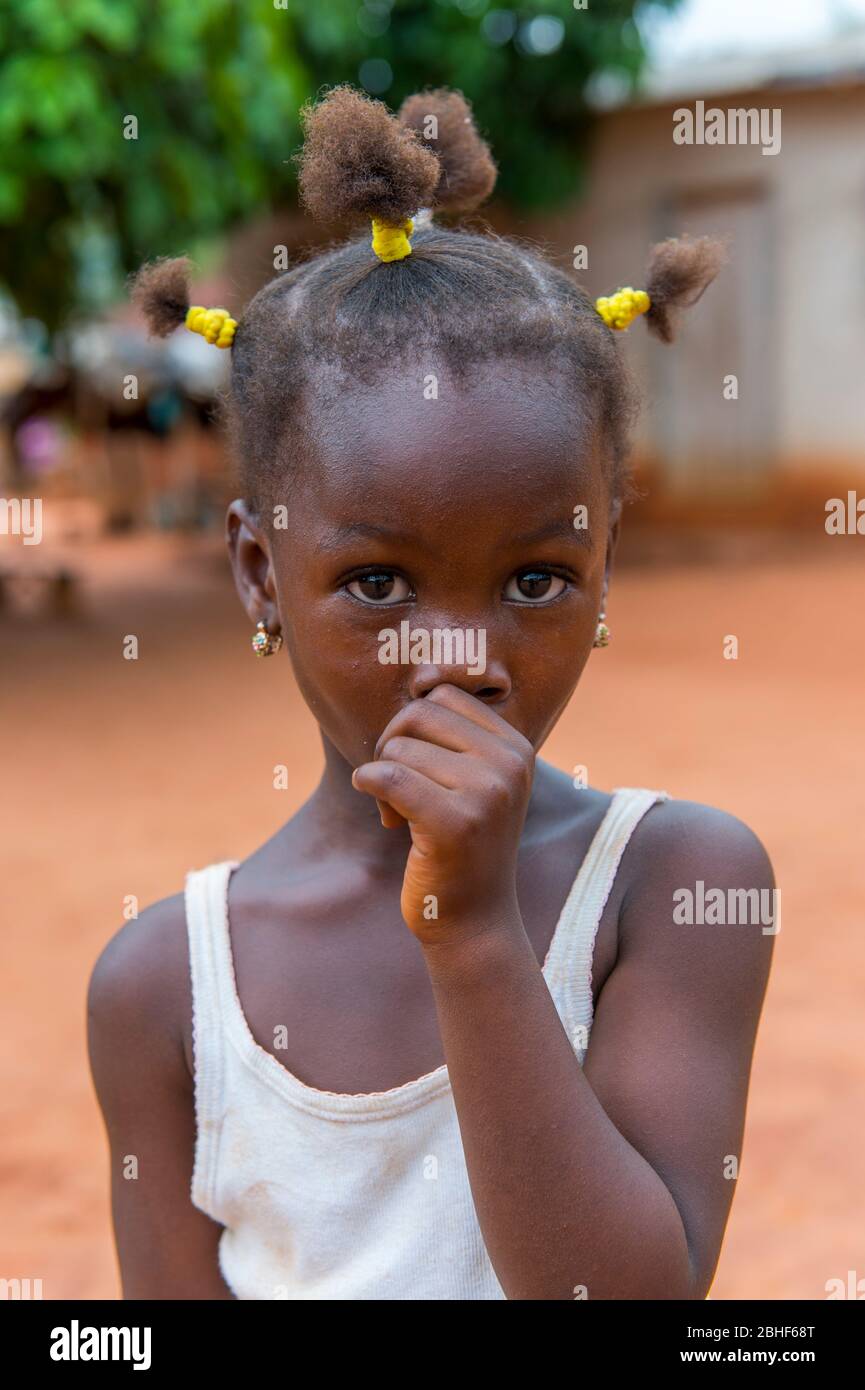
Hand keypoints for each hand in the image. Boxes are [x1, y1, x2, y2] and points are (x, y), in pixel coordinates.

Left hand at [351, 685, 534, 943]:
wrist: (474, 922)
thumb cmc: (461, 849)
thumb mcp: (475, 783)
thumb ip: (455, 737)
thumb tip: (423, 678)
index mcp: (516, 746)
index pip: (443, 696)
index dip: (414, 726)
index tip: (417, 767)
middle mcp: (510, 763)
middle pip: (418, 714)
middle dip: (391, 745)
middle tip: (395, 789)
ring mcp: (488, 792)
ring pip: (398, 748)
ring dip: (384, 781)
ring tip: (401, 818)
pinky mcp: (456, 822)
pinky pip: (389, 776)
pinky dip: (370, 786)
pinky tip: (382, 815)